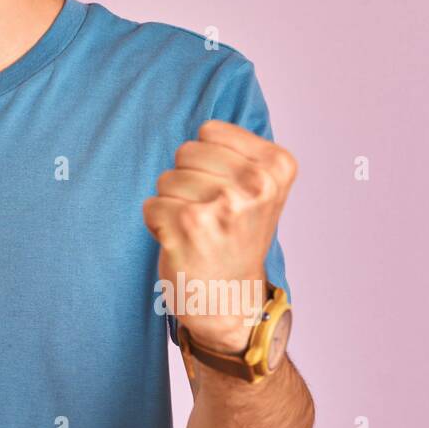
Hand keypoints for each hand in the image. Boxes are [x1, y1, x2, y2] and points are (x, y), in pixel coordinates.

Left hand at [143, 119, 296, 350]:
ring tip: (197, 231)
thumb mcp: (260, 188)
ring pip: (166, 179)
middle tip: (208, 216)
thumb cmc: (236, 237)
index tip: (225, 191)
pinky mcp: (190, 226)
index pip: (209, 132)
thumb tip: (201, 126)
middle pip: (185, 152)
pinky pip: (151, 205)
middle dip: (186, 182)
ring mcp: (224, 205)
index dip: (206, 161)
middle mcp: (256, 184)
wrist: (232, 301)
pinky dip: (158, 225)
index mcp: (277, 166)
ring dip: (172, 205)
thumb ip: (238, 151)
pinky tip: (182, 244)